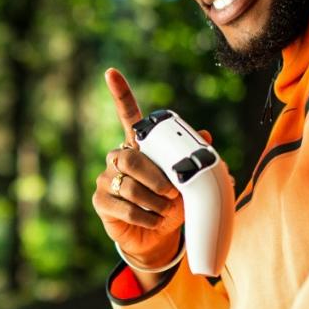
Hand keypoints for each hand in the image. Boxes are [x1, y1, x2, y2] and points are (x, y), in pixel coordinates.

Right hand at [92, 68, 184, 267]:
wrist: (154, 237)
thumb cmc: (169, 204)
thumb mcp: (187, 182)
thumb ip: (194, 159)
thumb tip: (207, 135)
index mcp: (138, 146)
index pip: (127, 116)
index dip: (120, 94)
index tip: (111, 72)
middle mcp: (118, 157)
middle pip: (131, 158)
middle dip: (155, 177)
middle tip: (172, 192)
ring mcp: (106, 179)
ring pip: (130, 186)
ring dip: (155, 202)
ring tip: (166, 211)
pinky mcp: (101, 202)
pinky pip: (126, 208)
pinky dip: (147, 217)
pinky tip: (154, 220)